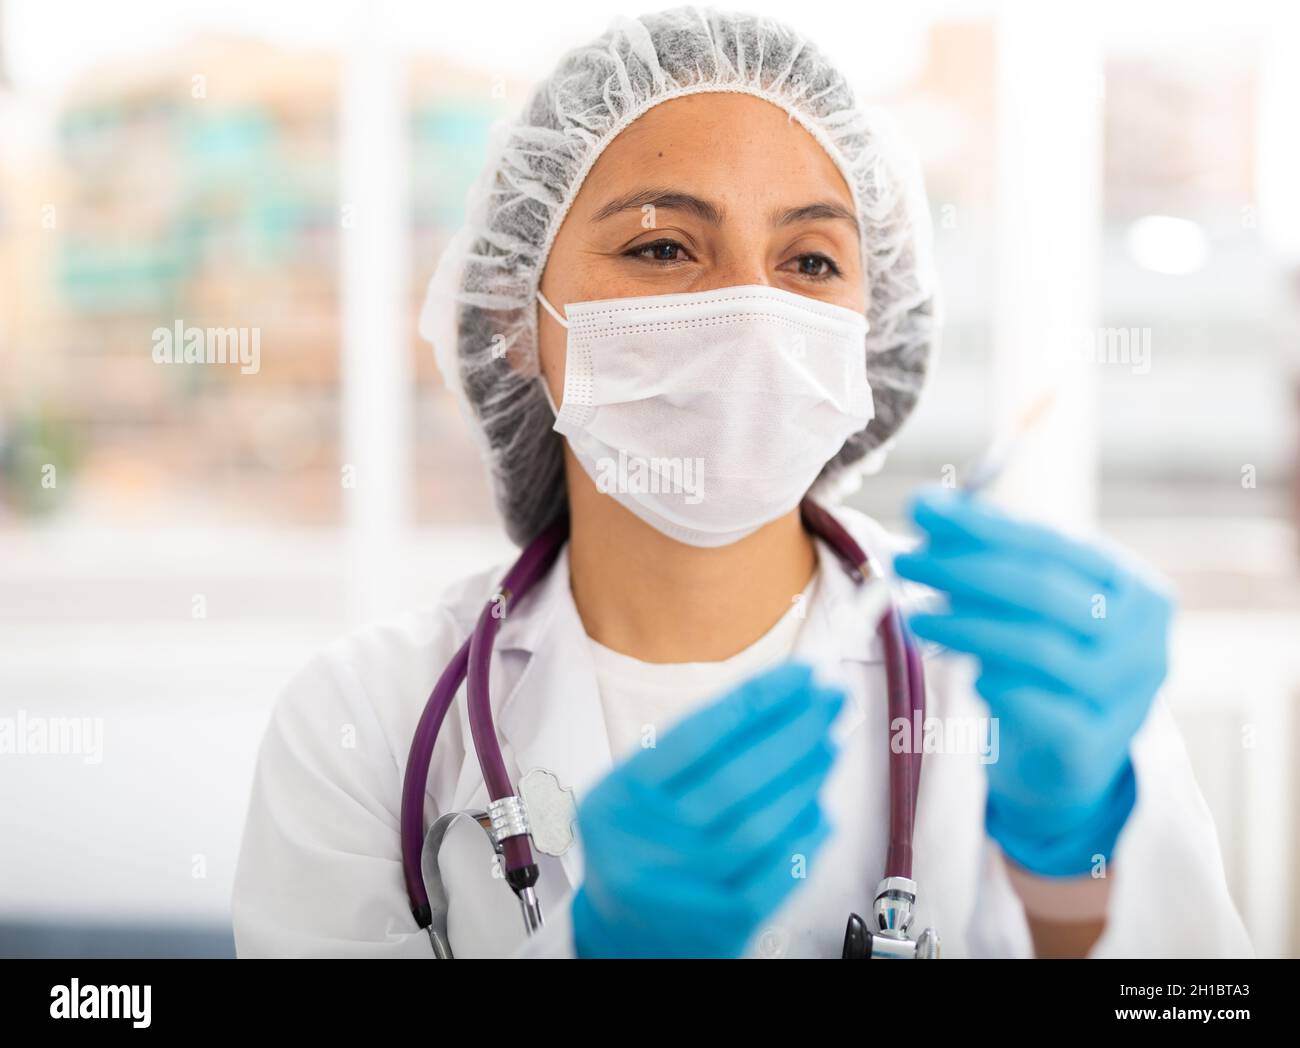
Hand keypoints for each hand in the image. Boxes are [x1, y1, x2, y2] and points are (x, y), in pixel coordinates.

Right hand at [571, 662, 843, 957]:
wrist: (622, 933)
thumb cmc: (644, 840)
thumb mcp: (642, 787)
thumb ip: (695, 750)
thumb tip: (782, 703)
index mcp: (622, 795)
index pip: (698, 736)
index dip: (756, 700)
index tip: (801, 674)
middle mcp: (646, 842)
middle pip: (735, 778)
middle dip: (794, 731)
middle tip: (832, 700)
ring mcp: (682, 888)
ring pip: (759, 826)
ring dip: (805, 779)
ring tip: (830, 746)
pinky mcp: (718, 927)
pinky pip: (774, 877)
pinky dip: (804, 839)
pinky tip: (821, 811)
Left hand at [892, 488, 1172, 876]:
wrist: (1065, 758)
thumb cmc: (1043, 660)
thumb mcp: (1023, 601)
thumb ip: (981, 551)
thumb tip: (923, 505)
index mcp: (1136, 589)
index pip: (1052, 544)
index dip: (982, 526)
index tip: (919, 510)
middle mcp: (1144, 640)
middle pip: (1043, 592)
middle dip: (964, 570)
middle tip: (906, 562)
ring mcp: (1127, 697)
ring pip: (1037, 648)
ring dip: (966, 627)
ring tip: (917, 619)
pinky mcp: (1095, 746)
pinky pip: (1036, 706)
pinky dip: (996, 684)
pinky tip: (969, 676)